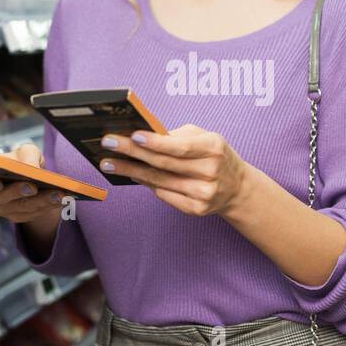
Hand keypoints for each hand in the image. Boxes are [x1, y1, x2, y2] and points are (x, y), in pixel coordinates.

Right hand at [0, 142, 66, 222]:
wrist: (33, 176)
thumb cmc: (22, 160)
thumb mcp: (25, 151)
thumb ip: (26, 155)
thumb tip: (31, 168)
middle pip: (1, 199)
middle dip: (18, 192)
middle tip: (32, 186)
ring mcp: (6, 210)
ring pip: (22, 208)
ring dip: (41, 201)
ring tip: (57, 193)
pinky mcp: (21, 217)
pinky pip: (34, 214)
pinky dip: (49, 205)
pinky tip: (61, 198)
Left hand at [98, 124, 249, 216]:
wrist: (237, 188)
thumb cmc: (214, 155)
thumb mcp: (204, 137)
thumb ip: (177, 135)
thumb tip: (142, 136)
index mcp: (213, 148)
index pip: (180, 146)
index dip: (155, 142)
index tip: (132, 135)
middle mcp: (210, 172)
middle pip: (164, 164)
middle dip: (132, 153)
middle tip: (108, 144)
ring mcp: (204, 194)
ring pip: (159, 181)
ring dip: (131, 171)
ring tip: (109, 163)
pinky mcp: (196, 210)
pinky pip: (164, 195)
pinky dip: (146, 184)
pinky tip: (130, 174)